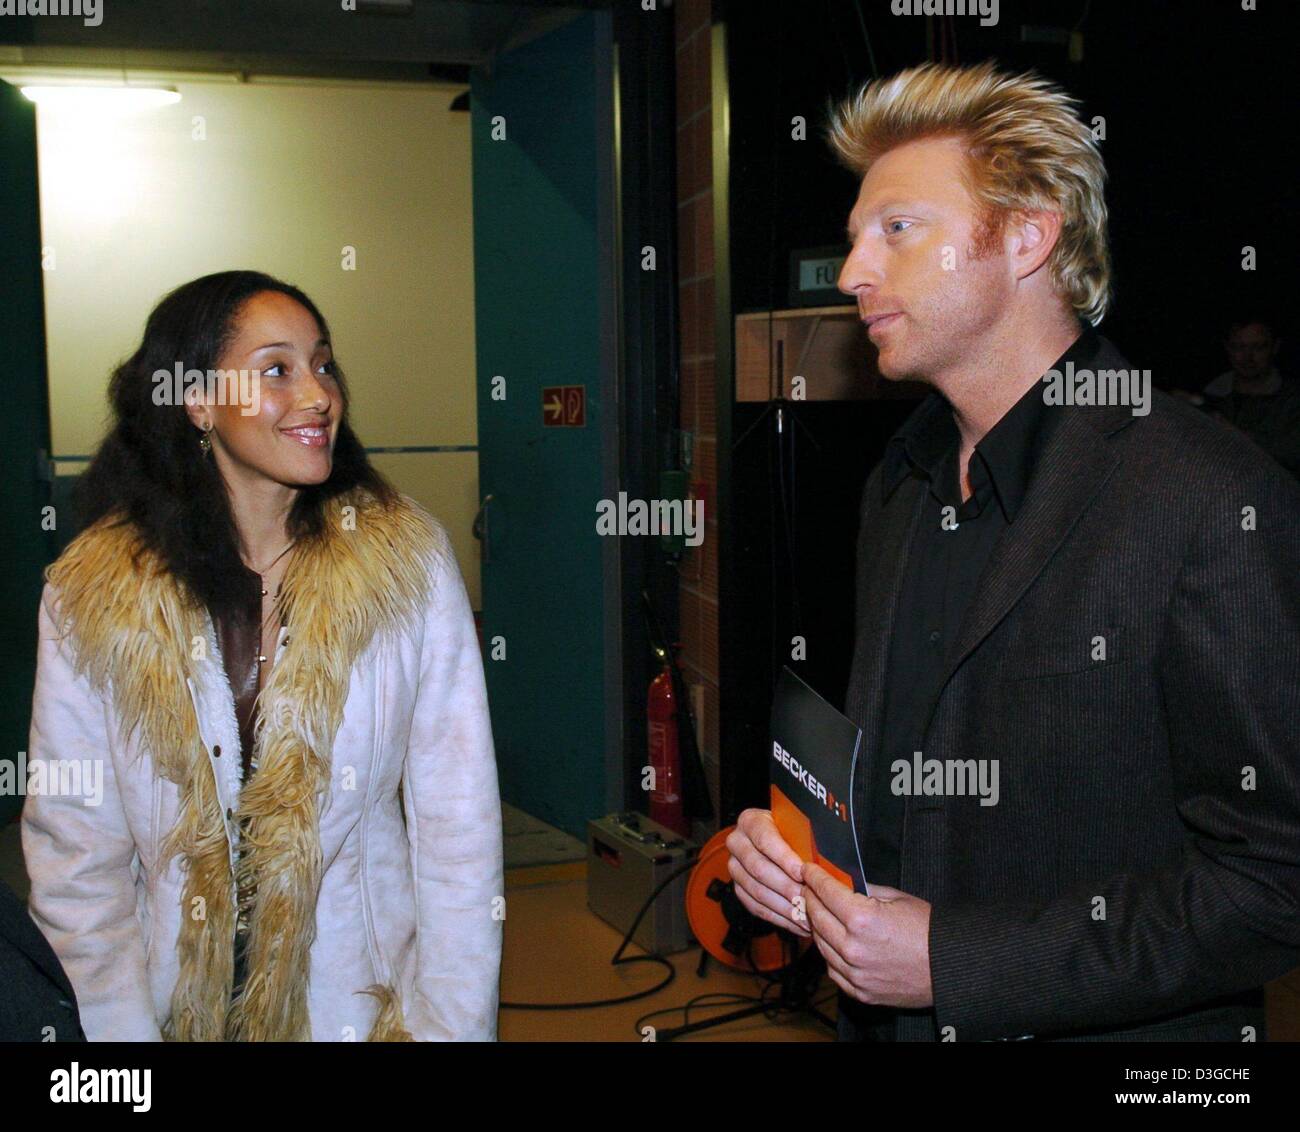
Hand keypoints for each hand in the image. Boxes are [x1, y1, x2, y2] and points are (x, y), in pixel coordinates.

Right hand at [724, 809, 810, 937]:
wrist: (775, 838)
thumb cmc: (791, 830)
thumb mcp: (797, 824)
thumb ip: (805, 836)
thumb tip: (825, 856)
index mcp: (750, 821)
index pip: (765, 839)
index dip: (784, 857)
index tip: (803, 872)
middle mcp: (737, 842)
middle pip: (759, 868)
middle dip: (786, 886)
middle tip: (808, 898)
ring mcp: (735, 867)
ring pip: (757, 891)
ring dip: (784, 906)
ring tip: (807, 916)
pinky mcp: (738, 888)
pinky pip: (756, 907)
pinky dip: (779, 917)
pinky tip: (798, 922)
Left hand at [801, 863, 933, 1007]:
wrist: (950, 968)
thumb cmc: (928, 930)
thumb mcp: (897, 898)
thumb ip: (864, 889)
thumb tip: (842, 880)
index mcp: (862, 919)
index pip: (825, 892)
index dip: (814, 877)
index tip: (808, 869)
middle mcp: (853, 948)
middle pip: (816, 917)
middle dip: (810, 898)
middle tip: (809, 888)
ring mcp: (854, 973)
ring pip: (820, 944)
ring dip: (816, 925)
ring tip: (819, 913)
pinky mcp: (859, 991)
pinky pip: (832, 969)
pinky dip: (829, 953)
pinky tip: (833, 941)